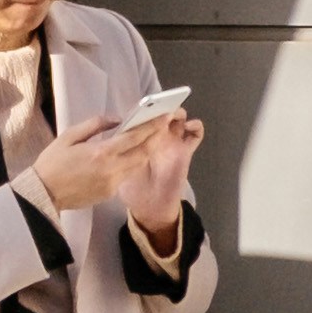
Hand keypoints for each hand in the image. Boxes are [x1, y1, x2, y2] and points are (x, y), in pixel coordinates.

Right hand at [34, 101, 201, 235]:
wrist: (43, 193)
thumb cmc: (53, 162)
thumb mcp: (70, 136)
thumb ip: (96, 124)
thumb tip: (117, 119)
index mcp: (102, 153)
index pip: (135, 137)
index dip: (152, 126)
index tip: (164, 117)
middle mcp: (112, 169)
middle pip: (144, 153)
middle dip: (155, 138)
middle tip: (162, 126)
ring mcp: (112, 184)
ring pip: (138, 165)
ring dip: (146, 151)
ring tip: (150, 138)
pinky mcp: (109, 193)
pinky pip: (126, 175)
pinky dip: (131, 163)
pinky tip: (130, 154)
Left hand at [123, 103, 201, 245]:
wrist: (150, 207)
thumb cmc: (132, 189)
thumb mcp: (118, 167)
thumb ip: (118, 151)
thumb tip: (116, 130)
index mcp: (140, 139)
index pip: (144, 117)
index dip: (143, 110)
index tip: (141, 106)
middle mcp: (157, 137)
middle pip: (161, 114)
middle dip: (160, 106)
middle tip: (158, 104)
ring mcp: (172, 142)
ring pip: (179, 119)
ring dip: (177, 112)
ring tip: (172, 113)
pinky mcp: (185, 151)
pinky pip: (195, 135)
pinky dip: (195, 126)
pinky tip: (189, 125)